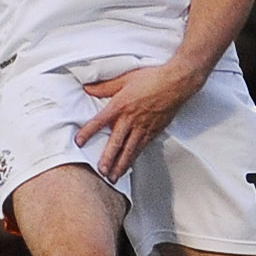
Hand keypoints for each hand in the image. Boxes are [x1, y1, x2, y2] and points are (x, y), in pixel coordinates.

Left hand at [74, 64, 199, 177]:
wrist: (176, 83)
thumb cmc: (153, 78)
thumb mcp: (124, 78)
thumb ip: (104, 86)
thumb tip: (88, 88)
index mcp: (120, 105)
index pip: (99, 121)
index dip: (88, 132)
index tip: (79, 142)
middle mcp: (130, 119)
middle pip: (116, 143)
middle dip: (107, 159)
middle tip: (101, 172)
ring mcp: (143, 127)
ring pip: (130, 150)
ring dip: (121, 164)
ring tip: (114, 176)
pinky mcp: (154, 131)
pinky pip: (142, 148)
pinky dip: (135, 158)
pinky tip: (130, 164)